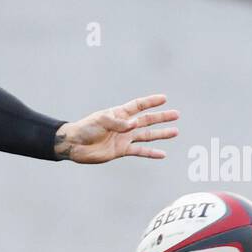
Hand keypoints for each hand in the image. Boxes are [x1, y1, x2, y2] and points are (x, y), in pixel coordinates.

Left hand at [54, 94, 178, 163]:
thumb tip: (134, 125)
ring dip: (160, 134)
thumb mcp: (101, 121)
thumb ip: (118, 123)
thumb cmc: (85, 129)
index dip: (150, 102)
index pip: (138, 105)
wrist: (75, 146)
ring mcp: (124, 138)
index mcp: (119, 113)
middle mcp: (124, 125)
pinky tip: (162, 153)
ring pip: (146, 135)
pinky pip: (139, 151)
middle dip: (161, 117)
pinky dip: (151, 153)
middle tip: (176, 114)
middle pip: (147, 120)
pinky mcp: (121, 151)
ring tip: (175, 132)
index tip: (164, 98)